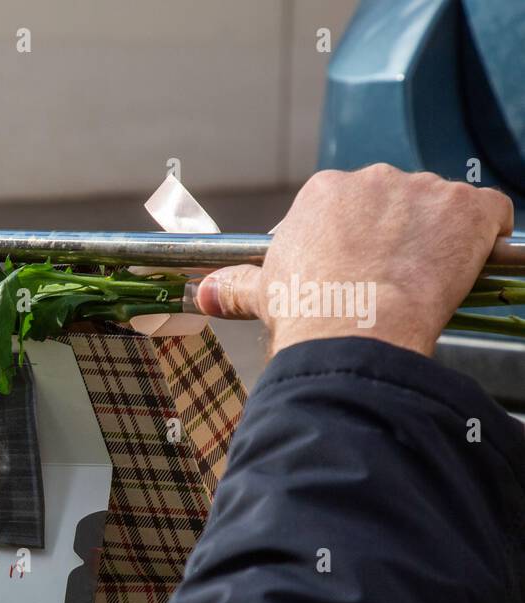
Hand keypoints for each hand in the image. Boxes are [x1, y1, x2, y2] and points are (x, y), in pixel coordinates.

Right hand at [195, 164, 514, 355]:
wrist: (354, 331)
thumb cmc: (307, 313)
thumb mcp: (264, 295)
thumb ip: (236, 285)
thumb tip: (205, 292)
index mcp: (323, 193)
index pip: (349, 207)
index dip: (356, 240)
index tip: (355, 268)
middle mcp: (373, 179)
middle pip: (396, 202)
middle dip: (397, 235)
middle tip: (387, 280)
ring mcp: (425, 190)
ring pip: (441, 209)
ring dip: (437, 238)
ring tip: (421, 283)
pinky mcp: (469, 208)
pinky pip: (490, 214)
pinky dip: (484, 238)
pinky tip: (464, 269)